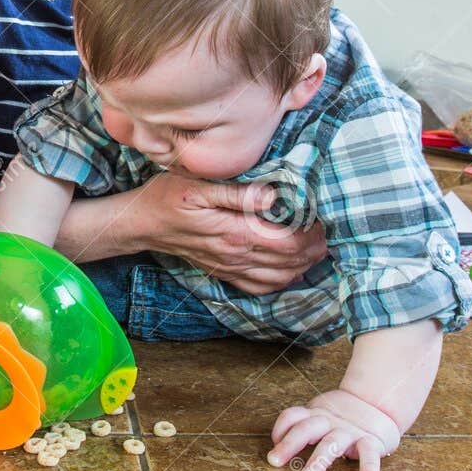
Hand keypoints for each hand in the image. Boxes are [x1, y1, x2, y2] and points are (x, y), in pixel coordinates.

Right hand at [125, 172, 327, 292]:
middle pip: (291, 261)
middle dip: (316, 247)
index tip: (325, 215)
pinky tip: (292, 266)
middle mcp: (236, 256)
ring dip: (304, 264)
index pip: (288, 241)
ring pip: (281, 277)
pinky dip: (283, 280)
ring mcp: (231, 268)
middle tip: (330, 228)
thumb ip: (237, 192)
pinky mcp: (225, 272)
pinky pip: (261, 286)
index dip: (313, 233)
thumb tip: (273, 196)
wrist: (142, 223)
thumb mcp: (198, 184)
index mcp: (234, 233)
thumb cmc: (167, 196)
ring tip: (317, 245)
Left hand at [267, 389, 401, 470]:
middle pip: (305, 429)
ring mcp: (349, 431)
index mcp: (315, 415)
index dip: (280, 428)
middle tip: (274, 461)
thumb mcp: (321, 416)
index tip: (273, 444)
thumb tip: (278, 448)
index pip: (292, 416)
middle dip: (288, 445)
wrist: (377, 402)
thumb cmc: (342, 417)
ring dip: (319, 459)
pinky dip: (369, 466)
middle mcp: (329, 421)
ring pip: (332, 443)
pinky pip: (369, 453)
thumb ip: (303, 427)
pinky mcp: (371, 440)